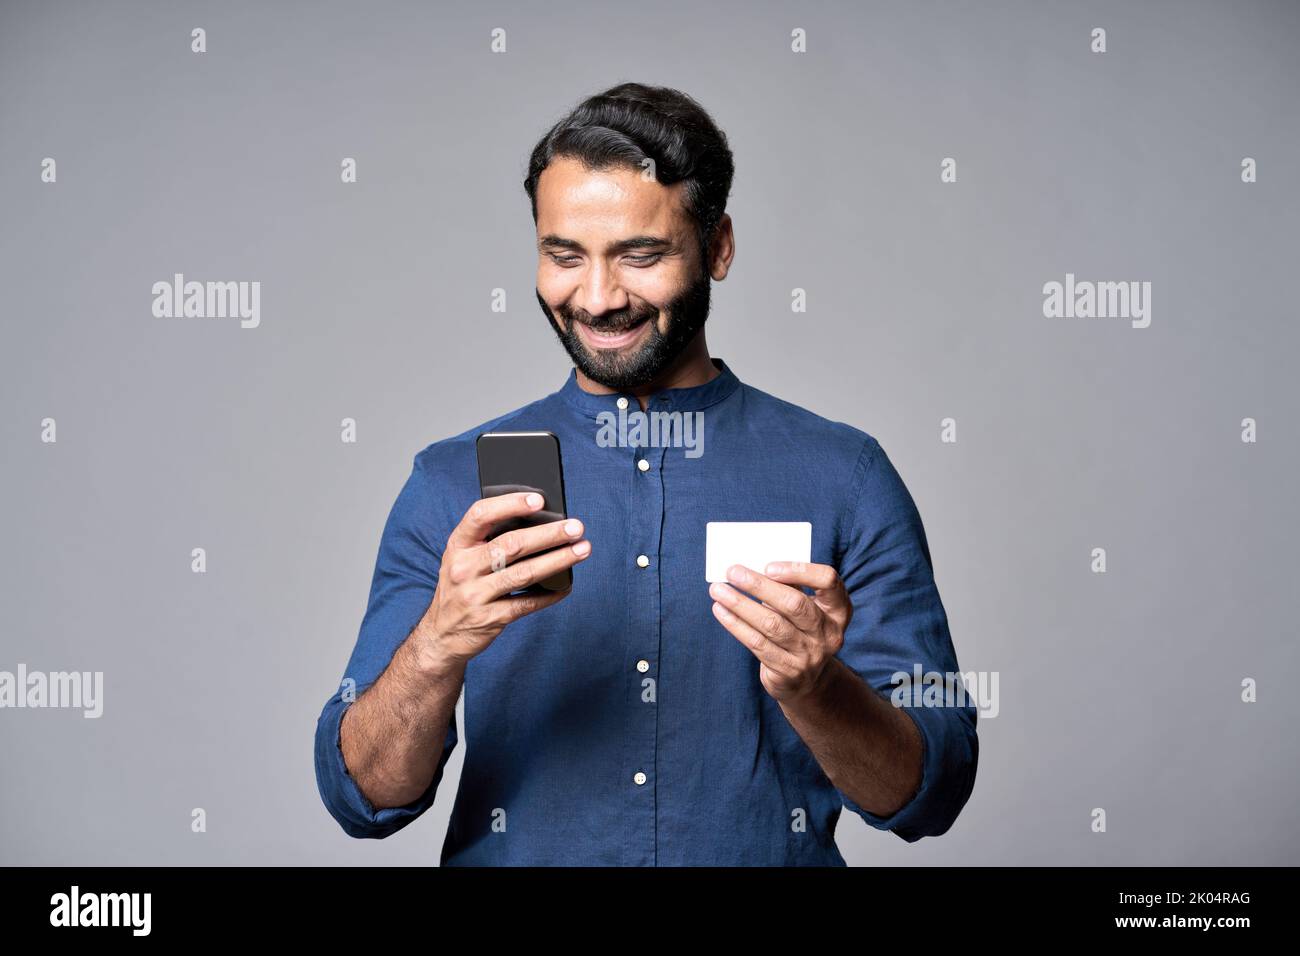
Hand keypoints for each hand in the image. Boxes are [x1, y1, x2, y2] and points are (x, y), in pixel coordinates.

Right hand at [415, 492, 590, 666]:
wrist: (441, 636)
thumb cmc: (461, 586)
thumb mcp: (463, 559)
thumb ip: (489, 541)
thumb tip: (540, 522)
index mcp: (457, 545)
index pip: (480, 515)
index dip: (510, 504)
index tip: (540, 500)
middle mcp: (463, 568)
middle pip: (511, 544)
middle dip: (548, 534)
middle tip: (576, 527)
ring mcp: (475, 595)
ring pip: (524, 573)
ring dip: (558, 560)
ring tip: (582, 549)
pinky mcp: (490, 619)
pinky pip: (527, 604)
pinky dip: (551, 594)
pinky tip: (566, 585)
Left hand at [709, 561, 850, 701]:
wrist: (807, 682)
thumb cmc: (801, 632)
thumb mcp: (807, 609)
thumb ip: (790, 587)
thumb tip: (754, 566)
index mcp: (838, 609)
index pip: (828, 580)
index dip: (799, 570)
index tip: (769, 567)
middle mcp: (828, 633)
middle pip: (794, 604)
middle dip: (760, 586)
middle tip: (733, 572)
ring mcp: (809, 655)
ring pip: (772, 624)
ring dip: (741, 604)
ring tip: (718, 590)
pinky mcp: (788, 671)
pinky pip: (758, 643)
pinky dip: (736, 625)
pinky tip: (721, 611)